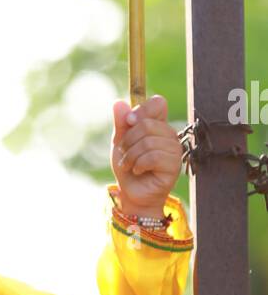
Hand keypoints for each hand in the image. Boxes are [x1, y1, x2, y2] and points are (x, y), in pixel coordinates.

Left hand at [111, 95, 182, 214]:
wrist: (131, 192)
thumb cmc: (128, 166)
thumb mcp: (120, 142)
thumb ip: (121, 123)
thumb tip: (119, 102)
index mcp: (158, 124)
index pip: (158, 103)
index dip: (142, 110)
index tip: (129, 122)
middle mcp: (170, 134)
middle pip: (147, 124)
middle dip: (128, 140)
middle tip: (125, 153)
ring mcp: (175, 150)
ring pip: (148, 141)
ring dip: (131, 155)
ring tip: (130, 164)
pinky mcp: (175, 165)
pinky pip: (153, 157)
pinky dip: (139, 164)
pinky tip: (138, 170)